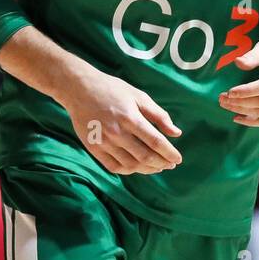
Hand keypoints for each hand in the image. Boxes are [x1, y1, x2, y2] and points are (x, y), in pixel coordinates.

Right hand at [57, 68, 182, 174]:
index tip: (178, 159)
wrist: (80, 89)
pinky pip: (113, 167)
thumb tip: (176, 133)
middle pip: (145, 156)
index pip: (156, 142)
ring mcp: (104, 142)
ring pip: (130, 165)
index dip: (169, 153)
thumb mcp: (139, 96)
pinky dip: (128, 170)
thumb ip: (159, 115)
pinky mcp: (93, 148)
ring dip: (147, 169)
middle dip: (161, 163)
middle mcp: (117, 132)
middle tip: (170, 165)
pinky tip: (137, 167)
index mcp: (131, 118)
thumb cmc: (113, 90)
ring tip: (157, 167)